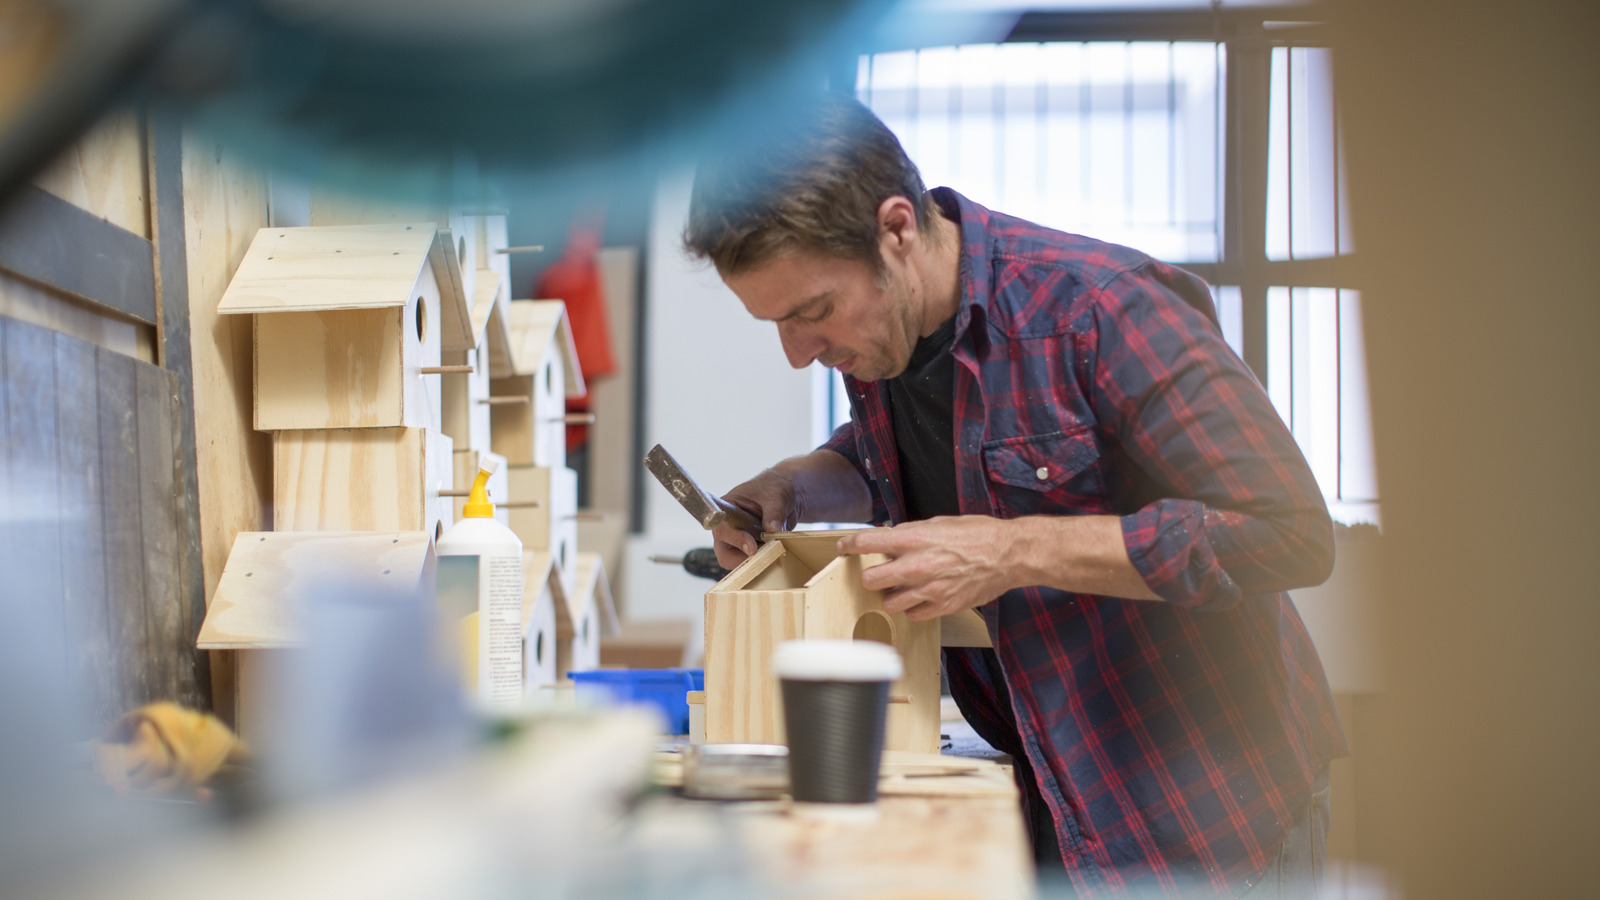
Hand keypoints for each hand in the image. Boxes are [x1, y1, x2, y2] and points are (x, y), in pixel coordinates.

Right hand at [712, 469, 798, 568]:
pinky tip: (777, 554)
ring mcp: (737, 541)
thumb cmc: (774, 489)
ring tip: (775, 551)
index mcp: (725, 510)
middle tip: (766, 556)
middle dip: (744, 559)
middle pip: (724, 553)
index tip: (752, 548)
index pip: (722, 529)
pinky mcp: (749, 550)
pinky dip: (764, 562)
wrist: (786, 496)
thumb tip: (772, 530)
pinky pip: (752, 564)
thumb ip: (774, 512)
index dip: (735, 540)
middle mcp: (727, 528)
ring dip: (756, 561)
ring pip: (737, 562)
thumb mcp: (776, 496)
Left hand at [836, 516, 1019, 621]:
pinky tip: (920, 597)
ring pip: (889, 603)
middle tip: (878, 572)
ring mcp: (929, 589)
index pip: (866, 543)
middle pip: (871, 579)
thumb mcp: (939, 523)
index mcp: (915, 539)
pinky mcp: (942, 606)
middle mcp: (918, 565)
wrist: (1008, 554)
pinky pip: (913, 615)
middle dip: (870, 576)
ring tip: (901, 587)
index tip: (844, 549)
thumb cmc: (978, 534)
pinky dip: (912, 607)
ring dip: (891, 595)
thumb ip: (911, 533)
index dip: (849, 546)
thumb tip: (890, 539)